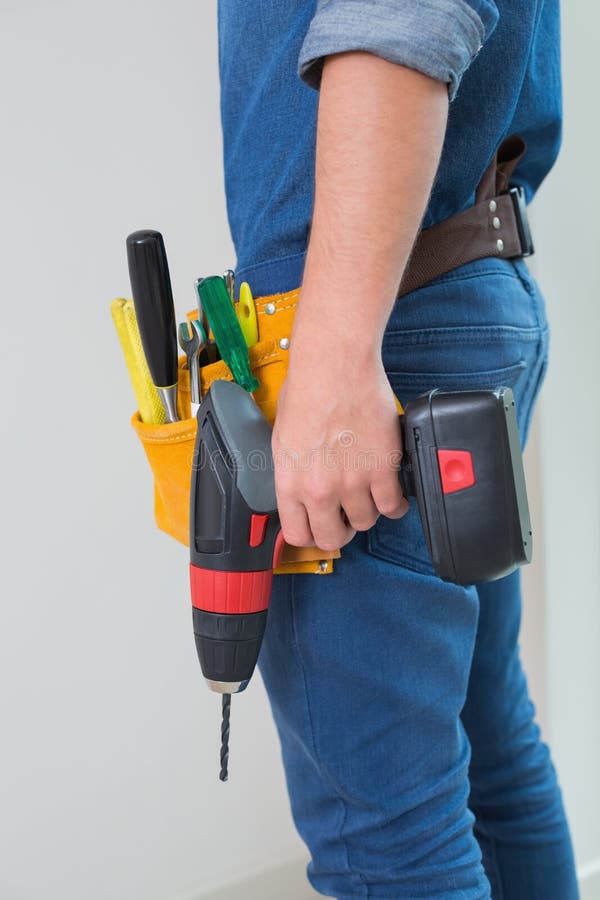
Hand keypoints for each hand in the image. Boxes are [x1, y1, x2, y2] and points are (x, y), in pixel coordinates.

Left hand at [272, 342, 408, 551]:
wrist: (335, 365)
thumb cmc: (307, 390)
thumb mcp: (283, 438)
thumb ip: (294, 472)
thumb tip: (302, 488)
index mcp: (289, 482)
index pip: (298, 534)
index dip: (312, 534)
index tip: (320, 527)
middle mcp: (319, 489)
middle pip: (333, 538)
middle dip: (341, 530)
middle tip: (347, 517)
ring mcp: (353, 482)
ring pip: (366, 522)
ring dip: (368, 511)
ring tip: (369, 494)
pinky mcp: (383, 469)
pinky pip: (393, 506)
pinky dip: (395, 504)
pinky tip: (392, 492)